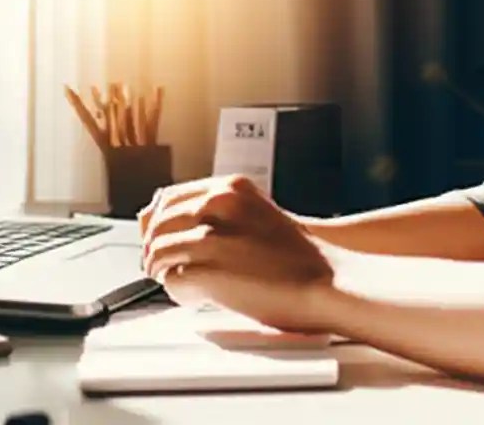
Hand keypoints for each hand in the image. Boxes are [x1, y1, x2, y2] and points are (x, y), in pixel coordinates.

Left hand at [137, 175, 336, 331]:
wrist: (329, 282)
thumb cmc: (300, 255)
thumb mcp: (258, 215)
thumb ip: (219, 213)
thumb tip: (173, 219)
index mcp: (231, 187)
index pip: (168, 198)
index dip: (158, 222)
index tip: (158, 238)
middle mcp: (219, 205)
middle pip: (158, 224)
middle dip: (154, 247)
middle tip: (160, 266)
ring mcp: (213, 237)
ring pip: (159, 252)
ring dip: (162, 270)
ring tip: (176, 282)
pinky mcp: (211, 271)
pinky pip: (173, 280)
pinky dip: (177, 291)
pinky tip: (195, 296)